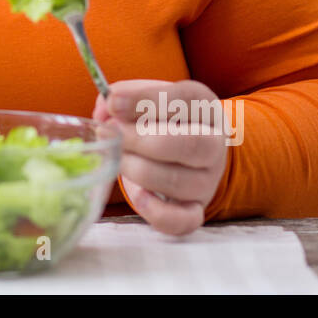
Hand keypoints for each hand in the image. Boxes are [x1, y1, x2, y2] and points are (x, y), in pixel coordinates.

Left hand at [93, 79, 228, 235]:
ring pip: (178, 181)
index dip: (145, 100)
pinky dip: (157, 212)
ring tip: (116, 157)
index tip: (113, 103)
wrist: (186, 152)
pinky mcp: (196, 209)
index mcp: (203, 107)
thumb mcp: (145, 99)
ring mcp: (207, 180)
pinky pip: (184, 220)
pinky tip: (138, 195)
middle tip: (110, 132)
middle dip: (140, 139)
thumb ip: (122, 97)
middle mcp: (214, 144)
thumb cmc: (160, 119)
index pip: (184, 99)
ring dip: (137, 169)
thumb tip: (104, 111)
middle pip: (189, 144)